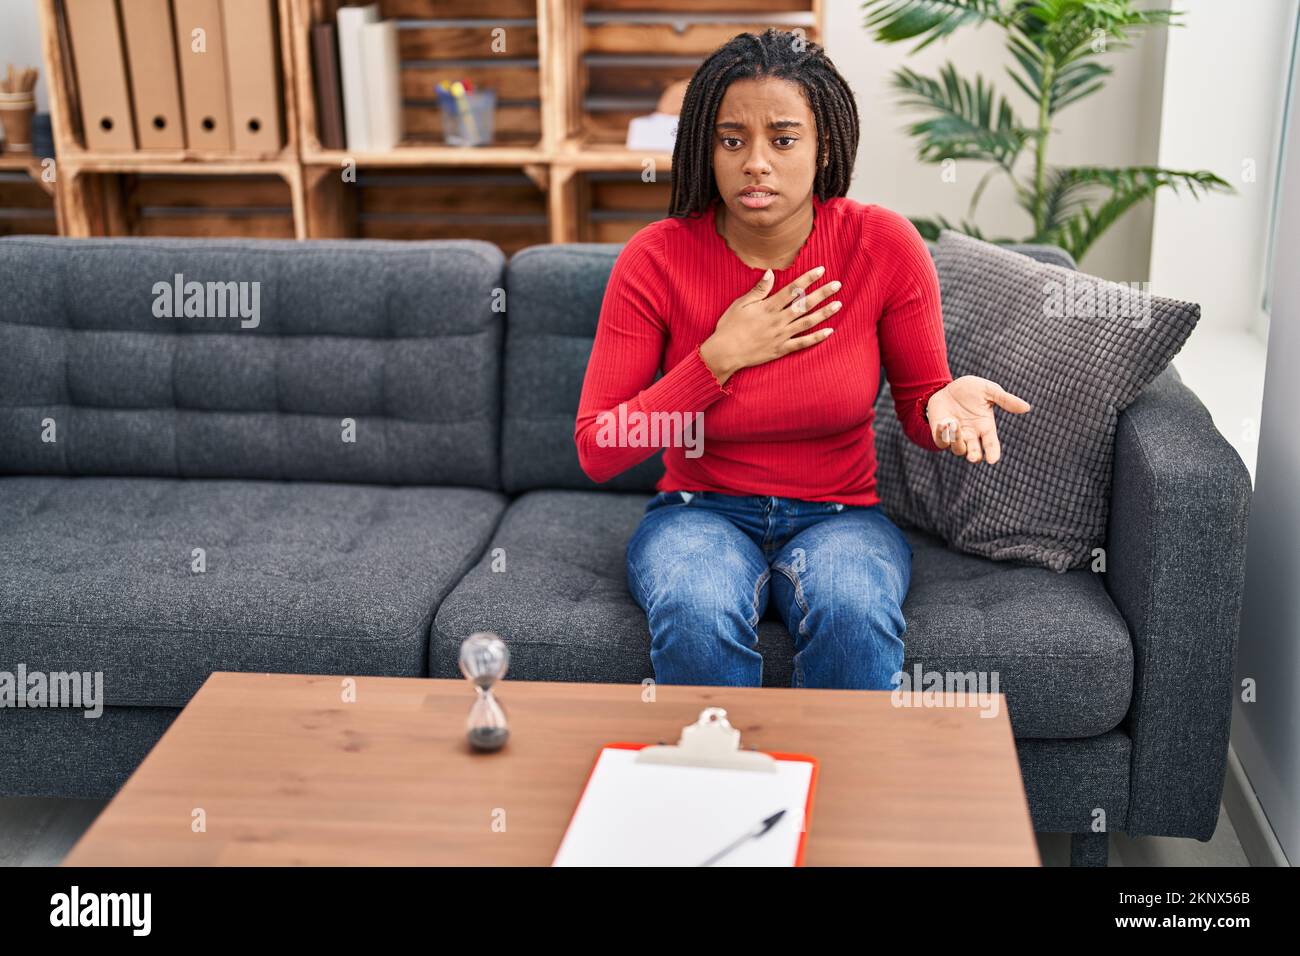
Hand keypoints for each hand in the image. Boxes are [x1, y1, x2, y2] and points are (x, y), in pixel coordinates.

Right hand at [699, 265, 840, 385]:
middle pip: (804, 304)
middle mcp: (778, 320)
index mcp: (768, 307)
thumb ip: (758, 289)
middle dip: (822, 293)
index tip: (821, 270)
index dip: (808, 278)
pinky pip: (802, 343)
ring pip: (807, 322)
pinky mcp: (781, 349)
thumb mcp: (740, 304)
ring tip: (838, 304)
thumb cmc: (729, 327)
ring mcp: (781, 335)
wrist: (725, 353)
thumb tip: (770, 273)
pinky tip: (830, 332)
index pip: (793, 289)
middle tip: (837, 285)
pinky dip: (816, 338)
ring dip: (824, 313)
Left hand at [926, 375, 1031, 463]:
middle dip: (974, 455)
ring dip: (957, 441)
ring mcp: (956, 436)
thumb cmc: (971, 390)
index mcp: (985, 427)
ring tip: (955, 424)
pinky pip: (941, 441)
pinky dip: (942, 435)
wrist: (949, 387)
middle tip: (973, 456)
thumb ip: (1005, 400)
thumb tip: (1026, 407)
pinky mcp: (941, 433)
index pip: (991, 445)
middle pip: (974, 453)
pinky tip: (943, 423)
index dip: (993, 453)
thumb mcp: (989, 390)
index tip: (993, 460)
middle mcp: (971, 435)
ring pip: (957, 449)